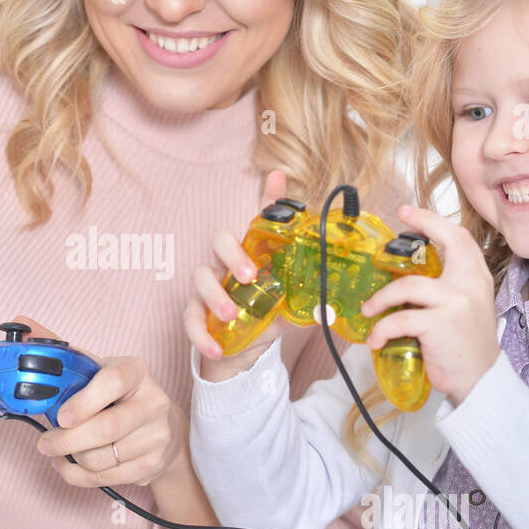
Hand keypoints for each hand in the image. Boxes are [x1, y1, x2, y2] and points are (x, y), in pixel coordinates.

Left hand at [18, 315, 184, 488]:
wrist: (162, 428)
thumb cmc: (118, 396)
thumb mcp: (95, 370)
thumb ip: (60, 351)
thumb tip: (22, 322)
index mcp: (136, 371)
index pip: (114, 382)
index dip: (85, 402)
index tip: (61, 416)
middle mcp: (153, 401)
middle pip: (106, 428)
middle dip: (66, 440)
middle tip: (44, 443)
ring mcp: (156, 435)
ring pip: (102, 458)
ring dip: (72, 458)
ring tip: (61, 451)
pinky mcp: (153, 464)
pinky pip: (107, 478)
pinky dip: (79, 476)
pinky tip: (70, 464)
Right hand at [184, 169, 298, 380]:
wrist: (242, 351)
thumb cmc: (265, 317)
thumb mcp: (290, 305)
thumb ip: (308, 297)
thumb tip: (337, 294)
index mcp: (252, 255)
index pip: (259, 221)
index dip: (268, 198)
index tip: (278, 177)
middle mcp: (226, 264)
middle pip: (219, 241)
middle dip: (233, 255)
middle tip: (249, 276)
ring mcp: (208, 287)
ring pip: (200, 277)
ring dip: (214, 295)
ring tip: (230, 314)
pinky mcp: (196, 313)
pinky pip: (190, 319)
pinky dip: (201, 334)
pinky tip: (216, 347)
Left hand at [359, 205, 499, 406]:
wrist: (479, 379)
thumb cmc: (466, 345)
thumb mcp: (465, 308)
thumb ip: (447, 288)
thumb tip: (406, 277)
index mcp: (476, 278)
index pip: (460, 238)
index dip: (432, 221)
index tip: (408, 212)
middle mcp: (471, 284)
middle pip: (446, 245)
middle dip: (420, 229)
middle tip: (386, 240)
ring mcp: (456, 303)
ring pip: (408, 286)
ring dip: (381, 299)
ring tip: (369, 311)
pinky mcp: (439, 324)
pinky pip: (400, 319)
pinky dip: (382, 329)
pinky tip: (376, 340)